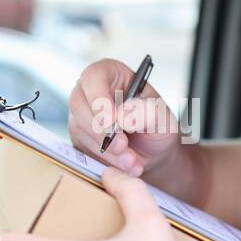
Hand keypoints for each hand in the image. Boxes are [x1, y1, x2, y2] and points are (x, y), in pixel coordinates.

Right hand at [67, 59, 181, 177]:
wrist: (153, 151)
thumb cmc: (155, 125)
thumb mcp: (161, 116)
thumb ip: (147, 112)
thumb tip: (123, 116)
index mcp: (110, 74)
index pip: (94, 76)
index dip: (99, 98)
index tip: (112, 121)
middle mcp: (90, 92)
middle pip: (79, 104)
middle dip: (101, 130)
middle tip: (123, 146)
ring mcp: (81, 116)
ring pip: (80, 130)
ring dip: (106, 150)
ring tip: (132, 160)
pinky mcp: (79, 139)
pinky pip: (82, 149)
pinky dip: (104, 161)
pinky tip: (125, 166)